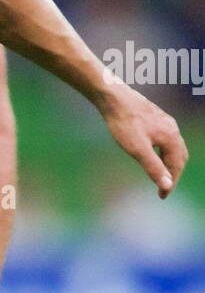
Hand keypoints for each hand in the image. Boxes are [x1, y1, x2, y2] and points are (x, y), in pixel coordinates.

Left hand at [99, 83, 186, 198]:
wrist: (113, 97)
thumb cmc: (124, 123)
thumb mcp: (138, 149)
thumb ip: (153, 167)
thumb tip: (167, 185)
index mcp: (171, 137)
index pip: (177, 166)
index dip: (170, 183)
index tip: (162, 196)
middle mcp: (172, 129)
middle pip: (179, 156)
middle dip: (173, 173)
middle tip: (163, 188)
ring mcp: (165, 122)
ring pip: (173, 147)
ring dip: (168, 162)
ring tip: (159, 174)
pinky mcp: (155, 117)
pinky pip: (165, 139)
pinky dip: (163, 151)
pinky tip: (152, 153)